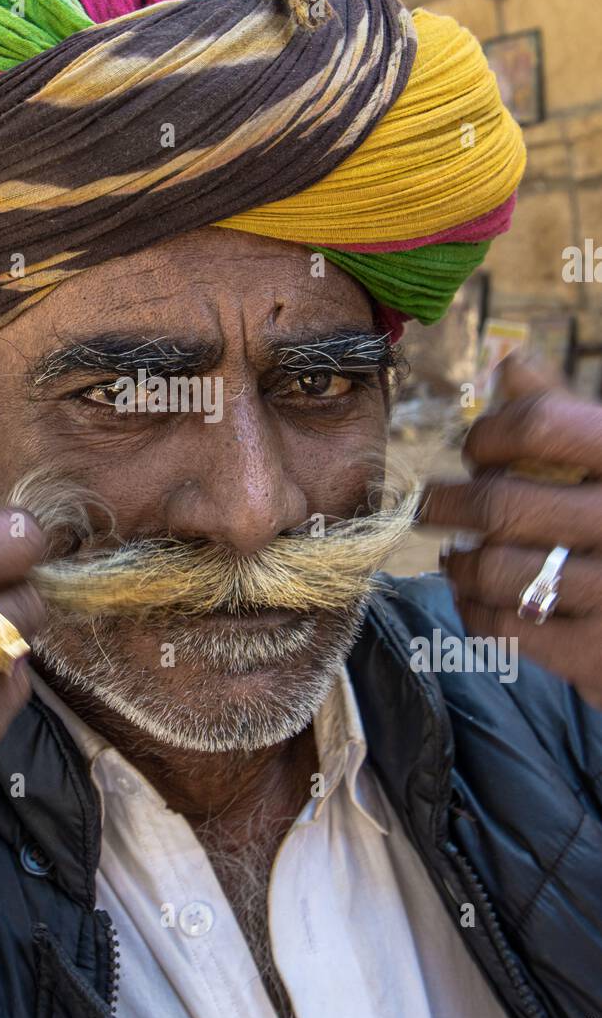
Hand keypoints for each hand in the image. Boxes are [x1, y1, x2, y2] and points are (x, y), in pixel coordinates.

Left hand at [421, 353, 601, 708]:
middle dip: (448, 503)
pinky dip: (474, 608)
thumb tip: (509, 364)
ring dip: (458, 563)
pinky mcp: (597, 654)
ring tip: (456, 557)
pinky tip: (476, 596)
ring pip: (495, 569)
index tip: (477, 451)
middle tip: (432, 507)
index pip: (537, 424)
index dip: (488, 435)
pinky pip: (505, 627)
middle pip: (501, 503)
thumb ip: (566, 412)